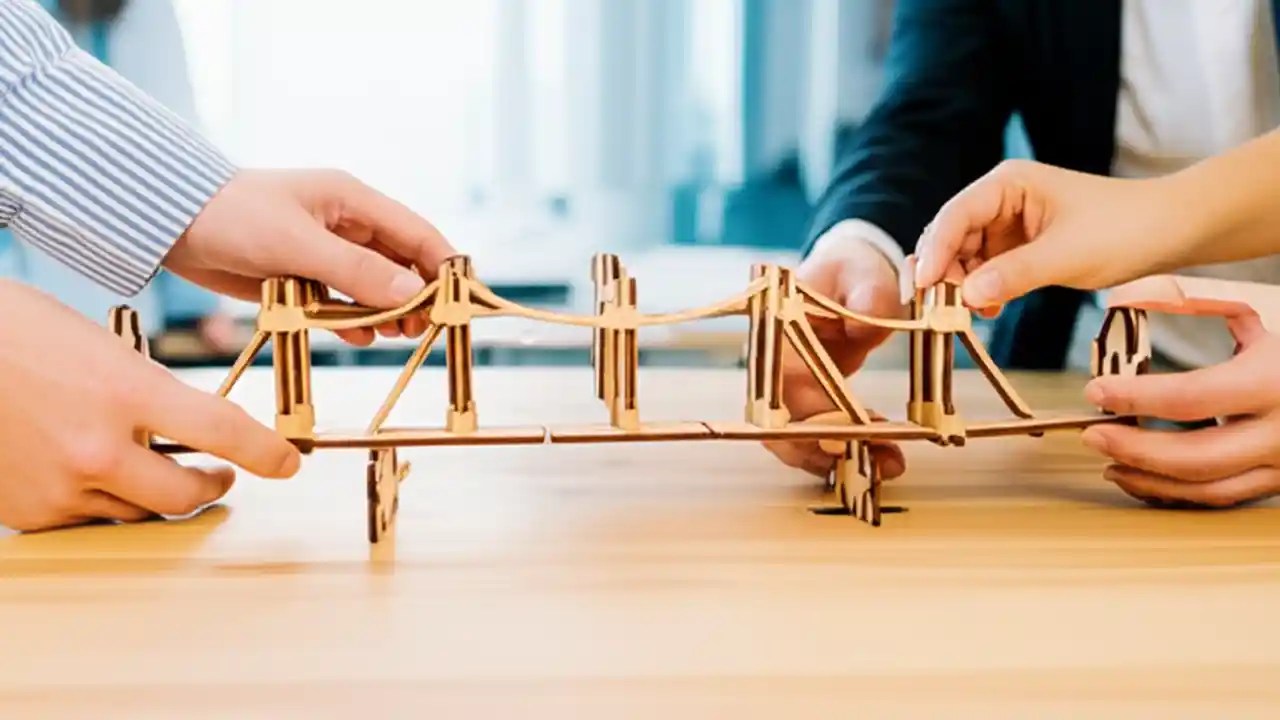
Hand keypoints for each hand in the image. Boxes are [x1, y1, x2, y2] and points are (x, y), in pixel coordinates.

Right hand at [0, 280, 298, 532]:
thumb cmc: (12, 331)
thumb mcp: (99, 346)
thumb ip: (145, 389)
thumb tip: (182, 423)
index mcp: (125, 391)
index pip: (222, 430)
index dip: (266, 452)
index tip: (286, 463)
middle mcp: (97, 448)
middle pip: (185, 493)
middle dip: (210, 485)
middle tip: (218, 474)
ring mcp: (60, 486)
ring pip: (137, 510)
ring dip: (151, 491)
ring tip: (144, 460)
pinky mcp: (28, 511)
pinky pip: (86, 519)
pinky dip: (97, 499)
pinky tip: (83, 466)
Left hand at [165, 169, 456, 345]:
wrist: (169, 224)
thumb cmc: (231, 216)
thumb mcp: (297, 243)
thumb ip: (355, 270)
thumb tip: (411, 293)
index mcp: (352, 200)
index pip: (417, 233)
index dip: (443, 266)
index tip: (462, 299)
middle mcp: (344, 224)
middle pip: (400, 263)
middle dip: (415, 295)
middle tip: (421, 328)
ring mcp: (323, 251)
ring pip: (372, 285)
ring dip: (384, 311)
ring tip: (390, 334)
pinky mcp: (301, 275)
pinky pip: (340, 301)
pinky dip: (351, 319)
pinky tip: (356, 335)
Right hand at [763, 233, 906, 478]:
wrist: (851, 276)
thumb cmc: (849, 270)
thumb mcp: (862, 273)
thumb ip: (867, 295)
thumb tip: (863, 327)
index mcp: (775, 336)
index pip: (777, 389)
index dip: (802, 421)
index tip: (842, 438)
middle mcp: (775, 371)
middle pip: (783, 429)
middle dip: (828, 453)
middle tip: (878, 461)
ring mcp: (792, 393)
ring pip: (802, 444)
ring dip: (842, 462)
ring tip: (889, 464)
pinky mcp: (814, 405)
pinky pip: (823, 440)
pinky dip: (851, 454)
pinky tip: (884, 457)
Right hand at [911, 160, 1193, 312]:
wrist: (1171, 232)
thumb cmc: (1126, 229)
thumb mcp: (1066, 255)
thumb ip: (1012, 275)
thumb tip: (966, 296)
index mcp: (1008, 184)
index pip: (955, 216)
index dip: (935, 252)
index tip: (922, 287)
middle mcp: (1001, 200)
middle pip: (951, 236)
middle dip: (944, 272)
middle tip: (941, 309)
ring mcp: (1009, 224)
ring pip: (964, 256)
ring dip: (962, 286)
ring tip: (973, 313)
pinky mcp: (1020, 247)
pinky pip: (986, 269)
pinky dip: (981, 290)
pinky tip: (989, 309)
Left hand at [1081, 313, 1279, 507]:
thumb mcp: (1258, 316)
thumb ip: (1196, 306)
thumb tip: (1126, 299)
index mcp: (1275, 381)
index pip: (1191, 398)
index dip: (1136, 398)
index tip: (1096, 391)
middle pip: (1194, 456)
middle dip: (1134, 450)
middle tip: (1093, 435)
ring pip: (1206, 488)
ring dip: (1149, 480)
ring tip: (1109, 462)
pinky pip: (1222, 497)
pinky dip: (1177, 493)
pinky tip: (1143, 477)